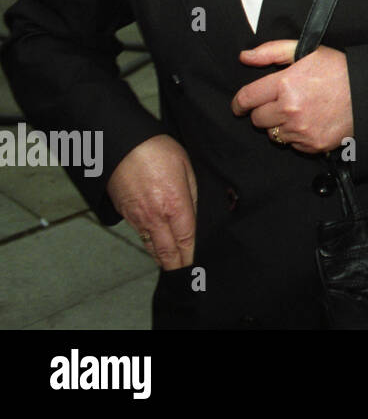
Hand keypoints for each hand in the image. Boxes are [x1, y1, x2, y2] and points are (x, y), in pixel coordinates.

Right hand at [107, 134, 197, 269]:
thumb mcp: (186, 167)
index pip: (186, 240)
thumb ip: (192, 194)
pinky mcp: (125, 215)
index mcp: (175, 204)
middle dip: (178, 266)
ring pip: (152, 247)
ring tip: (175, 266)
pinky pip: (141, 236)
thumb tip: (195, 216)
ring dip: (164, 258)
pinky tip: (159, 246)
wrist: (120, 144)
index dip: (192, 256)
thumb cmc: (156, 150)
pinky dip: (151, 245)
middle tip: (188, 274)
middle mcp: (155, 217)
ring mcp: (138, 218)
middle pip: (168, 252)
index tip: (197, 266)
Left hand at [232, 41, 352, 153]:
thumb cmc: (340, 70)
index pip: (247, 98)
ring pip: (273, 134)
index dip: (240, 103)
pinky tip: (311, 122)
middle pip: (257, 120)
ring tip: (299, 112)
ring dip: (280, 125)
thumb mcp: (307, 51)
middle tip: (279, 103)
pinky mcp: (313, 145)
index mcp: (286, 84)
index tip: (240, 105)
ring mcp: (301, 130)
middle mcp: (290, 110)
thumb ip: (271, 52)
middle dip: (264, 112)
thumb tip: (244, 57)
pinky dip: (297, 136)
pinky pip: (292, 145)